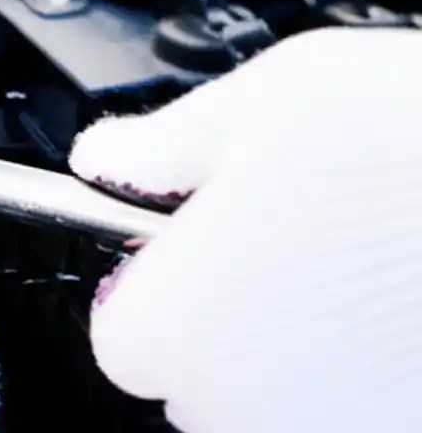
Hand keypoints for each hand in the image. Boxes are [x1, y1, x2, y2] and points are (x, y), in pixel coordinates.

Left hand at [70, 28, 421, 432]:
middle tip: (300, 237)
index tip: (197, 239)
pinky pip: (362, 402)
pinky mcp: (405, 431)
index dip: (159, 278)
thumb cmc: (418, 142)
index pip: (124, 333)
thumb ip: (164, 144)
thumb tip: (108, 157)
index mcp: (178, 328)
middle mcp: (246, 413)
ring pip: (292, 399)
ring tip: (373, 263)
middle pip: (205, 379)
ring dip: (311, 345)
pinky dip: (377, 365)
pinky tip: (407, 302)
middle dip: (236, 313)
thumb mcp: (269, 100)